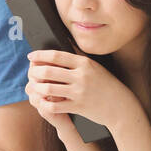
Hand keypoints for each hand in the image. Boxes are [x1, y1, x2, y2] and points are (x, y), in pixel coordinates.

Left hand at [25, 49, 139, 135]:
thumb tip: (64, 43)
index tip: (31, 56)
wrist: (120, 105)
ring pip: (49, 89)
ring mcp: (79, 92)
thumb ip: (79, 57)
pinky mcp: (78, 107)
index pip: (56, 56)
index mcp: (84, 63)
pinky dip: (45, 104)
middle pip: (49, 71)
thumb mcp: (95, 67)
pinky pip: (55, 106)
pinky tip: (41, 102)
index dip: (40, 55)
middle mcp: (81, 76)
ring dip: (37, 87)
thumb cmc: (106, 85)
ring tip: (33, 86)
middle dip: (34, 71)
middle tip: (30, 72)